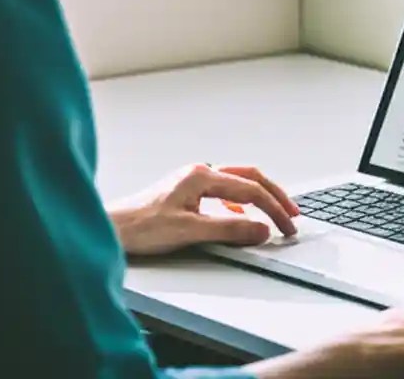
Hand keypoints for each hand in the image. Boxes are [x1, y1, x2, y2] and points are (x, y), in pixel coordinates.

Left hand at [107, 164, 299, 254]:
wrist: (111, 228)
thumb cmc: (141, 227)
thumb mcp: (190, 231)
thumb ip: (229, 230)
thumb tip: (261, 230)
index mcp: (201, 175)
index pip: (250, 190)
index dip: (273, 209)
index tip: (287, 227)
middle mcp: (198, 172)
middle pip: (248, 177)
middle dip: (274, 195)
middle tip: (292, 213)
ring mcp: (192, 180)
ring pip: (237, 181)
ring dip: (258, 196)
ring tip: (274, 212)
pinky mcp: (186, 191)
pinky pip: (223, 191)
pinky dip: (240, 202)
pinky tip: (240, 217)